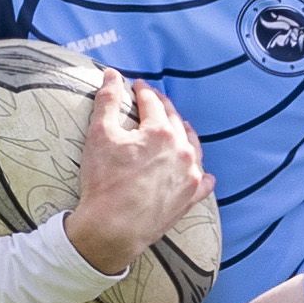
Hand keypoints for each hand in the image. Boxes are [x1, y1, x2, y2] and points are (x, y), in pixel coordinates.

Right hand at [64, 72, 213, 275]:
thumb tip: (111, 74)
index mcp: (160, 131)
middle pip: (175, 121)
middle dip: (164, 107)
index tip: (136, 86)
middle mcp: (181, 150)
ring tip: (179, 128)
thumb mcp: (99, 135)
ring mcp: (190, 174)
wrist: (114, 228)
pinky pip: (204, 181)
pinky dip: (202, 173)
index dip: (142, 91)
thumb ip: (106, 100)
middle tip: (154, 101)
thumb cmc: (104, 181)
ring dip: (185, 133)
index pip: (152, 102)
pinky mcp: (191, 197)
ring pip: (193, 146)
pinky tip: (202, 172)